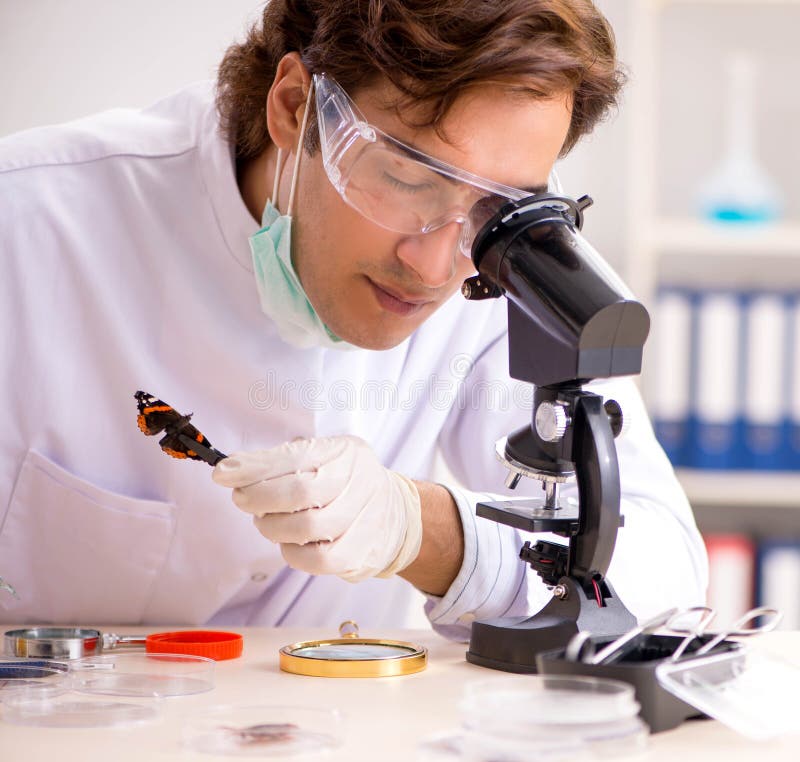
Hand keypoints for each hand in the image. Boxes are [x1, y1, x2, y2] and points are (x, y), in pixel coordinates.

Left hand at [212, 436, 421, 581]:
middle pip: (300, 492)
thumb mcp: (319, 458)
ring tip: (269, 522)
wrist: (396, 514)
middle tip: (244, 499)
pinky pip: (319, 560)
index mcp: (345, 452)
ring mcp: (364, 517)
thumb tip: (228, 471)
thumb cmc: (345, 483)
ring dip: (273, 527)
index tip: (223, 475)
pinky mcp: (362, 552)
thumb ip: (276, 462)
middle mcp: (359, 480)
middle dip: (260, 498)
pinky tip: (289, 544)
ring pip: (306, 528)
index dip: (255, 467)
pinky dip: (294, 554)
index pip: (296, 456)